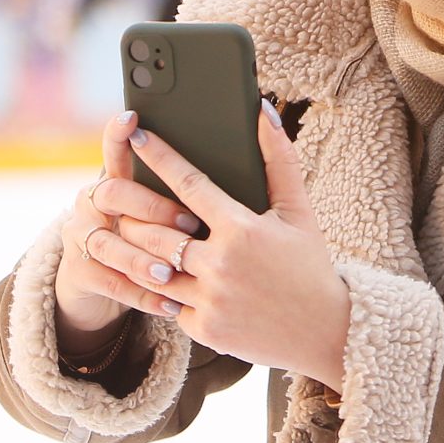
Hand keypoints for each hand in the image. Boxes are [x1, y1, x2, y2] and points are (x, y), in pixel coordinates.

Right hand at [52, 111, 203, 350]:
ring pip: (109, 242)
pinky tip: (172, 304)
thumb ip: (196, 183)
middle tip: (190, 220)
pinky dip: (142, 294)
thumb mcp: (170, 209)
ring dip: (142, 257)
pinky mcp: (80, 272)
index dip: (119, 133)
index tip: (133, 119)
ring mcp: (82, 236)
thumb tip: (243, 135)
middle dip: (150, 206)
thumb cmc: (157, 238)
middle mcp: (93, 202)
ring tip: (172, 270)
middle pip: (113, 193)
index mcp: (117, 179)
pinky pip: (110, 282)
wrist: (109, 285)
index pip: (115, 149)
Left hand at [116, 102, 348, 384]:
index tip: (137, 136)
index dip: (160, 156)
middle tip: (117, 198)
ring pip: (152, 269)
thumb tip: (262, 110)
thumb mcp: (299, 210)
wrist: (327, 332)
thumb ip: (278, 158)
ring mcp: (211, 299)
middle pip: (154, 231)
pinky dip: (166, 291)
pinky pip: (168, 304)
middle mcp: (221, 263)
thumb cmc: (310, 265)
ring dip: (135, 252)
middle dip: (133, 213)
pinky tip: (165, 279)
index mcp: (241, 228)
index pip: (189, 183)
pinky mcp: (205, 329)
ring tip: (126, 237)